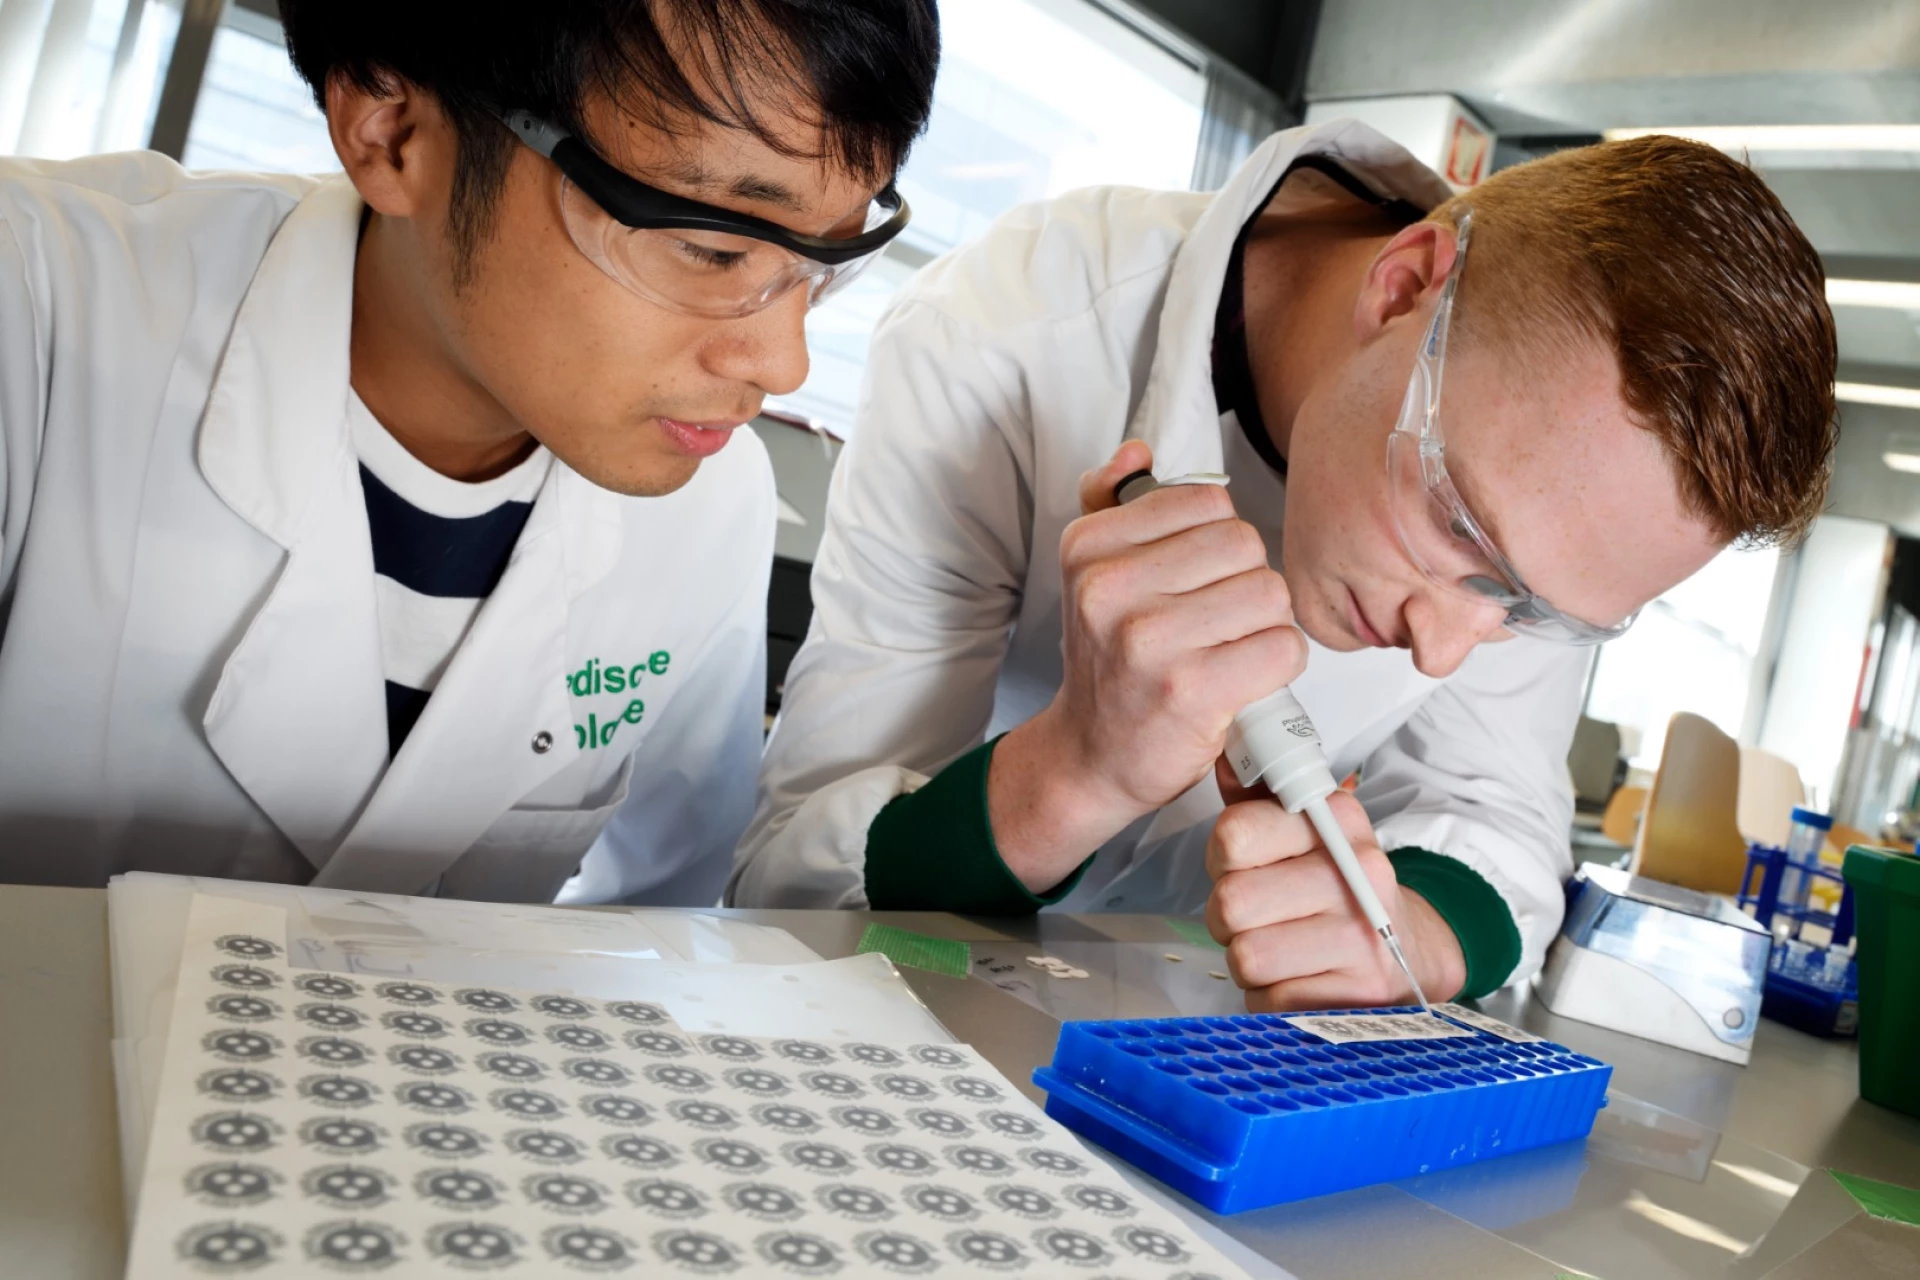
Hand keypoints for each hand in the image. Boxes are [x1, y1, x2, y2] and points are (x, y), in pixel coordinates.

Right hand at [987, 440, 1304, 891]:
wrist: (1093, 755)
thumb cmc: (1111, 662)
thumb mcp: (1092, 573)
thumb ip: (1112, 503)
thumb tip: (1138, 451)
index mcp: (1088, 547)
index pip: (1208, 501)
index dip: (1218, 542)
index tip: (1191, 580)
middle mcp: (1109, 589)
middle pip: (1244, 544)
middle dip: (1246, 582)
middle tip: (1217, 621)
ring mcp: (1147, 641)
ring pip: (1269, 594)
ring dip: (1265, 625)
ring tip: (1228, 650)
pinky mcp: (1189, 691)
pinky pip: (1282, 647)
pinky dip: (1277, 666)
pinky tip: (1242, 678)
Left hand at [1205, 765, 1465, 1009]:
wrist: (1413, 950)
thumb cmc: (1337, 888)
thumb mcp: (1304, 833)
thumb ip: (1257, 798)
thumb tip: (1225, 758)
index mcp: (1337, 822)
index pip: (1234, 835)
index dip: (1221, 858)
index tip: (1239, 865)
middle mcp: (1357, 873)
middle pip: (1231, 903)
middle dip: (1227, 918)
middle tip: (1254, 917)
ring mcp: (1363, 936)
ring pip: (1246, 957)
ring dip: (1247, 961)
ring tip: (1278, 948)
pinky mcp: (1360, 993)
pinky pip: (1268, 1002)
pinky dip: (1269, 997)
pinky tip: (1298, 979)